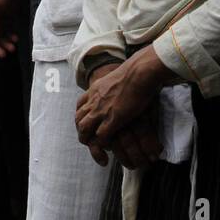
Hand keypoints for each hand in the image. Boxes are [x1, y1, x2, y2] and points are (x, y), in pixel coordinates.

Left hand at [75, 49, 170, 163]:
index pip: (80, 104)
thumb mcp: (119, 76)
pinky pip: (100, 137)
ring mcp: (102, 110)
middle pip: (78, 119)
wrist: (140, 72)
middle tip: (88, 139)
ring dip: (88, 140)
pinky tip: (107, 149)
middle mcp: (95, 99)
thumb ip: (117, 83)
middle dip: (81, 131)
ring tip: (94, 148)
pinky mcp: (113, 119)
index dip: (82, 115)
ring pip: (84, 129)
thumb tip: (124, 84)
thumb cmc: (138, 71)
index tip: (87, 121)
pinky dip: (101, 145)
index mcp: (96, 88)